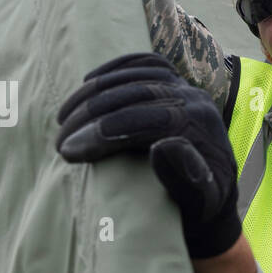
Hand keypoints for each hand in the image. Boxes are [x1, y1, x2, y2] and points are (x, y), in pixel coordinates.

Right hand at [55, 52, 241, 258]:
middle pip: (138, 95)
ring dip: (94, 93)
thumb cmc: (200, 208)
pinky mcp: (176, 83)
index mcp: (202, 128)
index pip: (151, 120)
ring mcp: (185, 88)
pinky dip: (116, 68)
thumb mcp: (200, 204)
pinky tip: (88, 80)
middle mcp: (197, 101)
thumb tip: (163, 146)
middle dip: (92, 116)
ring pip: (135, 76)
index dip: (106, 132)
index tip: (71, 151)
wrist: (212, 201)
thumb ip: (189, 181)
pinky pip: (145, 64)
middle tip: (59, 143)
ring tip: (63, 118)